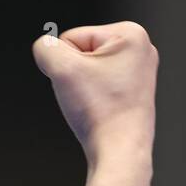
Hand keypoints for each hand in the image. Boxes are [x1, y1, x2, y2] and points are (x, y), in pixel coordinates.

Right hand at [31, 21, 158, 170]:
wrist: (118, 151)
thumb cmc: (101, 112)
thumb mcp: (60, 68)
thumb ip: (44, 47)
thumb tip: (46, 49)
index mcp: (131, 34)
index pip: (70, 37)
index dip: (67, 63)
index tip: (84, 84)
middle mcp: (141, 48)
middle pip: (80, 50)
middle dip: (76, 73)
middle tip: (90, 95)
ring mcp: (139, 69)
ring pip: (87, 68)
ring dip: (82, 85)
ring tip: (96, 102)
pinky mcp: (134, 88)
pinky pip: (98, 82)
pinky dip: (93, 95)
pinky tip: (101, 107)